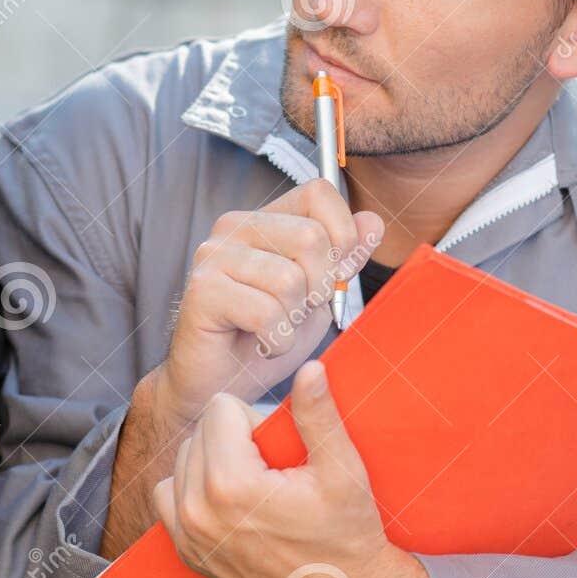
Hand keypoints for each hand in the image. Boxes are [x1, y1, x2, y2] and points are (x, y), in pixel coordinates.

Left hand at [153, 360, 445, 577]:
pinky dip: (193, 490)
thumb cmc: (348, 536)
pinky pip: (169, 496)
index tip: (279, 447)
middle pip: (200, 431)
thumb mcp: (343, 471)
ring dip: (213, 461)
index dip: (254, 419)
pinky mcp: (187, 553)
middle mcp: (198, 510)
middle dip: (234, 438)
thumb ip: (318, 415)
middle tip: (273, 468)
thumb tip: (309, 368)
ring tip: (254, 485)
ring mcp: (188, 536)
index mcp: (230, 484)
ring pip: (183, 459)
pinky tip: (230, 501)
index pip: (220, 408)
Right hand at [159, 179, 382, 420]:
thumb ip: (345, 257)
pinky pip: (266, 312)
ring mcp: (214, 254)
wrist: (220, 384)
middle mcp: (235, 226)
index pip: (318, 193)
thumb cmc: (266, 336)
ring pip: (289, 278)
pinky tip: (262, 344)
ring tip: (275, 330)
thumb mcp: (319, 293)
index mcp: (266, 219)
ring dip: (293, 320)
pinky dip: (276, 340)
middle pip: (311, 237)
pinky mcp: (203, 289)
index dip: (344, 236)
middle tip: (296, 312)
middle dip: (319, 288)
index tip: (336, 275)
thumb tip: (373, 223)